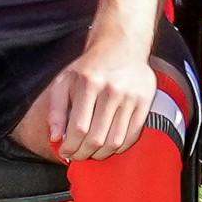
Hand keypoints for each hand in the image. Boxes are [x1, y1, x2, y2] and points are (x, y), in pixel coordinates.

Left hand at [25, 36, 170, 166]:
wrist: (121, 46)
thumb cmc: (89, 67)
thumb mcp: (64, 81)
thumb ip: (56, 110)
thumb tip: (55, 137)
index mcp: (89, 84)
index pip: (78, 128)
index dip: (69, 146)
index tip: (65, 151)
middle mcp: (112, 90)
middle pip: (96, 137)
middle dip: (83, 154)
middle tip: (77, 156)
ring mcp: (131, 96)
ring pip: (115, 140)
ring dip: (101, 154)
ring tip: (92, 152)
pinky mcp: (145, 100)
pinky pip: (133, 134)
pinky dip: (120, 147)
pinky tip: (109, 146)